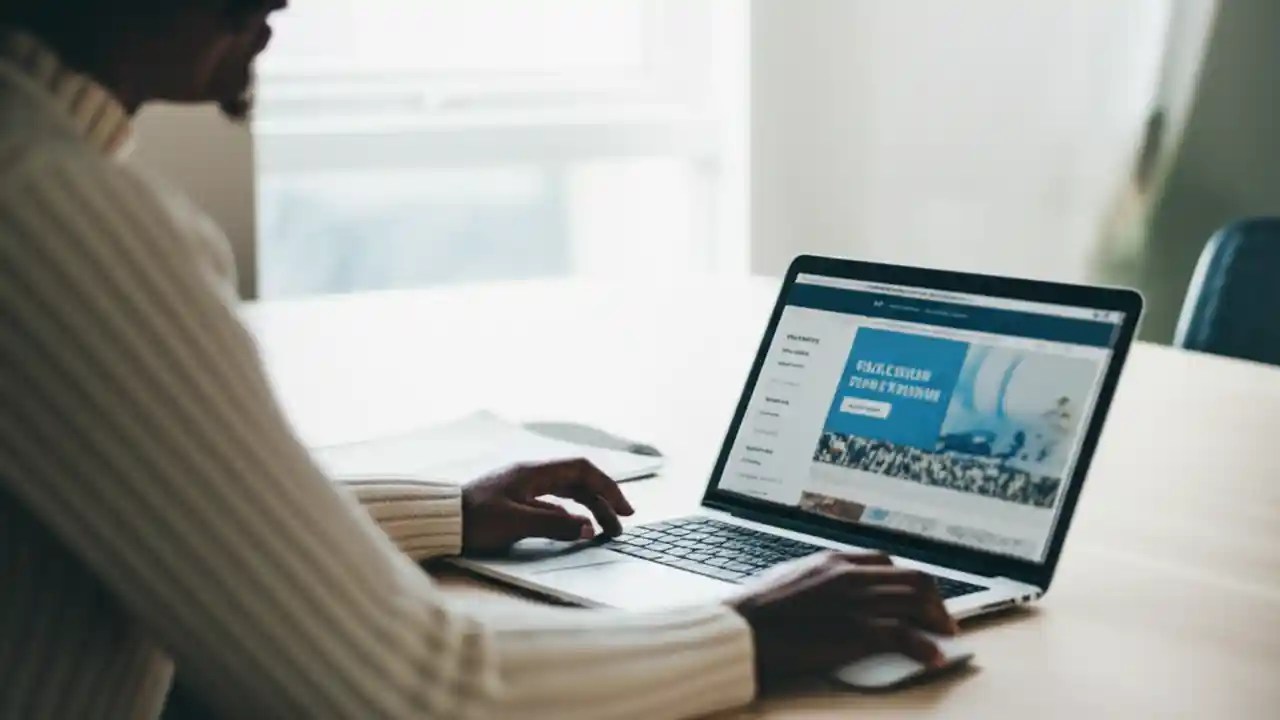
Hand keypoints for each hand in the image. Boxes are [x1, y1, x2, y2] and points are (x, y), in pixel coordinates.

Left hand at [461, 459, 634, 554]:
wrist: (440, 521)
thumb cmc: (473, 519)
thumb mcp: (516, 523)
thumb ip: (554, 525)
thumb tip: (589, 528)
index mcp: (533, 472)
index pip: (581, 469)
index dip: (607, 486)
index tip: (624, 508)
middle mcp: (532, 475)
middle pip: (578, 481)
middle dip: (603, 500)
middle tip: (621, 524)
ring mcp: (524, 488)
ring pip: (567, 494)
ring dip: (589, 508)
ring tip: (606, 529)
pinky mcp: (517, 503)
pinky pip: (553, 505)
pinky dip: (571, 515)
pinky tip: (578, 529)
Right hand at [729, 551, 957, 691]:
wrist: (743, 628)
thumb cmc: (756, 610)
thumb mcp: (789, 579)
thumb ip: (815, 579)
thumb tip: (825, 589)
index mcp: (833, 561)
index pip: (884, 561)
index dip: (906, 579)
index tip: (915, 595)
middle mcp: (851, 576)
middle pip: (911, 578)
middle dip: (934, 598)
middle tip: (942, 617)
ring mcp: (856, 602)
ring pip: (915, 602)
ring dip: (938, 620)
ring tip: (947, 635)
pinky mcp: (858, 631)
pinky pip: (905, 636)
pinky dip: (925, 647)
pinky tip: (934, 658)